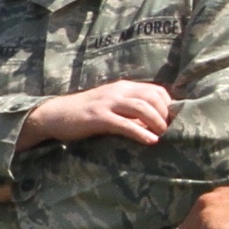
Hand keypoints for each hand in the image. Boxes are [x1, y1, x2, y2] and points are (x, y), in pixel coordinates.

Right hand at [18, 80, 176, 150]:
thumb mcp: (110, 106)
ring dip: (157, 122)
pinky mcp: (98, 117)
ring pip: (141, 108)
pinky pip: (124, 124)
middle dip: (165, 114)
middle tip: (171, 131)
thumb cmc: (85, 114)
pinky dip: (140, 132)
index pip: (155, 90)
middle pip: (152, 97)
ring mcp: (107, 103)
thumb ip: (130, 111)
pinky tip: (150, 141)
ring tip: (164, 135)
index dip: (168, 105)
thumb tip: (153, 124)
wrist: (55, 115)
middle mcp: (118, 91)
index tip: (173, 121)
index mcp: (123, 87)